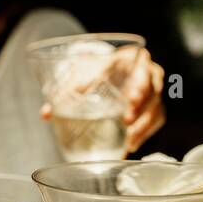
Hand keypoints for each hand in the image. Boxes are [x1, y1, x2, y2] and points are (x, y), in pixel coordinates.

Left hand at [39, 47, 165, 153]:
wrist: (110, 72)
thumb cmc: (97, 71)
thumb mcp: (83, 75)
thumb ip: (66, 91)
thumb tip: (46, 114)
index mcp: (130, 58)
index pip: (139, 66)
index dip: (139, 82)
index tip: (132, 98)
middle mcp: (147, 72)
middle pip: (152, 88)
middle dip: (141, 106)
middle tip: (127, 120)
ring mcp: (153, 90)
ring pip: (156, 107)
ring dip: (144, 125)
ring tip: (129, 140)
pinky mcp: (155, 106)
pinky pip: (156, 120)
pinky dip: (145, 133)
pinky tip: (132, 144)